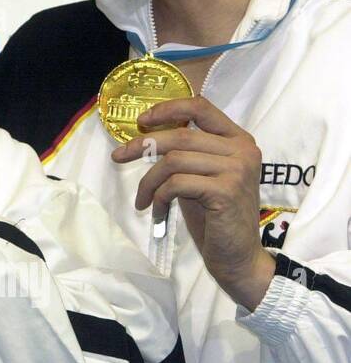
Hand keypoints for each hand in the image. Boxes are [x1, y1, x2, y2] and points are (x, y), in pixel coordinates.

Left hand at [110, 96, 273, 309]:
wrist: (237, 256)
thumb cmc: (213, 216)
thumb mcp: (198, 175)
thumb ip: (184, 152)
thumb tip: (144, 133)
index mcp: (238, 139)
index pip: (200, 106)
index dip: (167, 109)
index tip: (141, 121)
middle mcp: (243, 149)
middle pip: (180, 134)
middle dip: (142, 145)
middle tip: (118, 157)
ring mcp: (237, 169)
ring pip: (173, 161)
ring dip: (149, 181)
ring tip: (143, 199)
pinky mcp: (226, 190)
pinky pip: (176, 184)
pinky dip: (159, 197)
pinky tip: (158, 211)